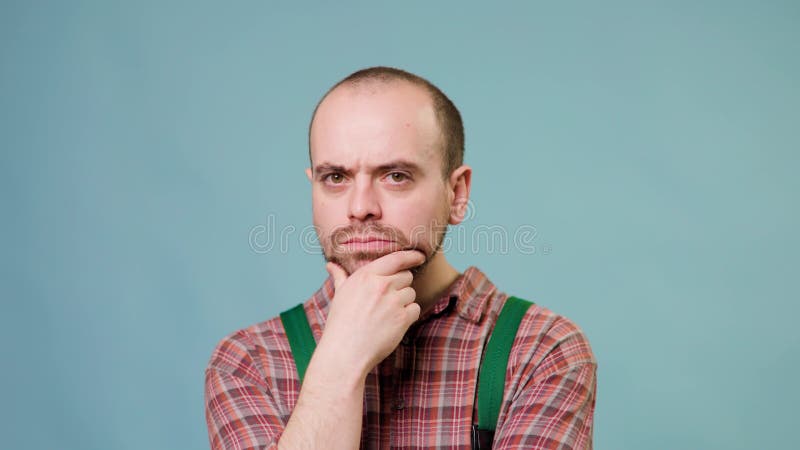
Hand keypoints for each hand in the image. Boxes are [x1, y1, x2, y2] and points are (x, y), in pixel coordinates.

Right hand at [318, 250, 424, 375]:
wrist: (345, 353)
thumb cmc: (340, 324)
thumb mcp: (339, 295)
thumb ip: (340, 277)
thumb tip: (331, 264)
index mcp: (365, 276)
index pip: (396, 258)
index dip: (411, 256)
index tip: (419, 257)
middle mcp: (381, 285)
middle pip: (406, 277)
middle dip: (400, 286)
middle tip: (387, 301)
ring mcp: (393, 301)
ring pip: (411, 293)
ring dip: (404, 302)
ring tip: (386, 315)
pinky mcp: (402, 318)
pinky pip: (415, 309)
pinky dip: (409, 316)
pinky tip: (393, 324)